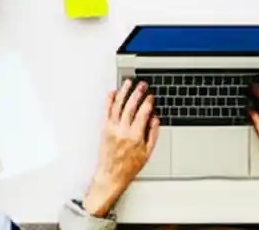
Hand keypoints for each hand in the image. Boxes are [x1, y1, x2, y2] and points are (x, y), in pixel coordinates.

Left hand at [83, 80, 159, 217]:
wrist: (111, 174)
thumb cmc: (129, 166)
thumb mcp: (147, 153)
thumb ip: (152, 134)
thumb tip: (155, 118)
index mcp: (135, 136)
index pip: (143, 113)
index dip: (148, 103)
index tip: (151, 96)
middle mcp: (122, 130)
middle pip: (130, 106)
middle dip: (137, 93)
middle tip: (142, 85)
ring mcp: (111, 128)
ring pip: (118, 105)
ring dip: (124, 92)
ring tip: (128, 83)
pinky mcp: (104, 128)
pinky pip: (106, 110)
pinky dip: (109, 100)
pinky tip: (113, 92)